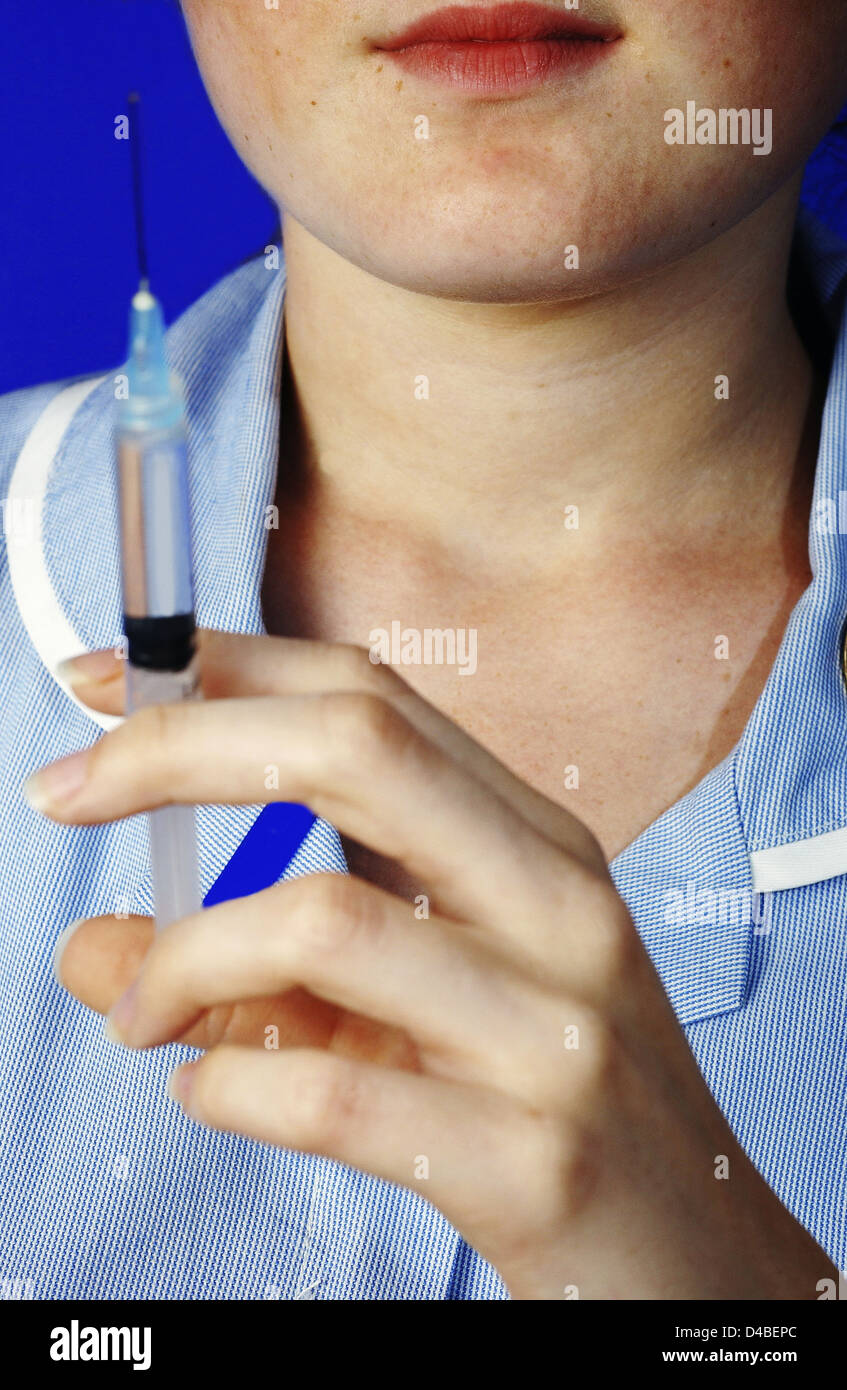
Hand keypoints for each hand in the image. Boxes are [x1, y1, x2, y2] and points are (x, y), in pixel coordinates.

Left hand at [29, 630, 832, 1298]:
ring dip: (181, 960)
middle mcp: (557, 907)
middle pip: (354, 749)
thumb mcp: (422, 1005)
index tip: (111, 679)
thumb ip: (265, 965)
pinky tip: (211, 1094)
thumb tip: (91, 945)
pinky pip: (335, 1093)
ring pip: (321, 921)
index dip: (229, 669)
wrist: (692, 1251)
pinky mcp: (531, 1158)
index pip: (374, 697)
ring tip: (140, 1017)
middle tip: (66, 789)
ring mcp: (554, 1029)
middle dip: (182, 748)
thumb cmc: (548, 1098)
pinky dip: (233, 1086)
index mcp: (538, 844)